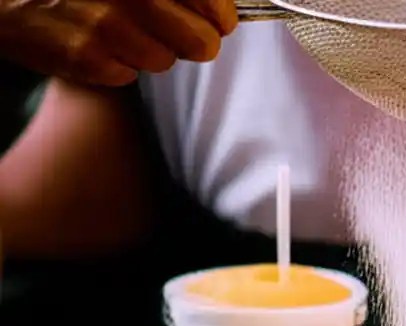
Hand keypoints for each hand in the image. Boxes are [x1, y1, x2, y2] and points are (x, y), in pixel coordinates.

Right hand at [0, 0, 237, 85]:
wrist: (12, 0)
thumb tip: (223, 14)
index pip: (210, 2)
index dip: (221, 17)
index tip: (220, 22)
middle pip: (202, 43)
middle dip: (193, 41)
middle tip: (175, 34)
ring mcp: (106, 26)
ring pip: (165, 61)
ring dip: (150, 52)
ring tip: (121, 34)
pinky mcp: (87, 58)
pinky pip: (129, 75)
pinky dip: (118, 65)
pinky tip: (96, 45)